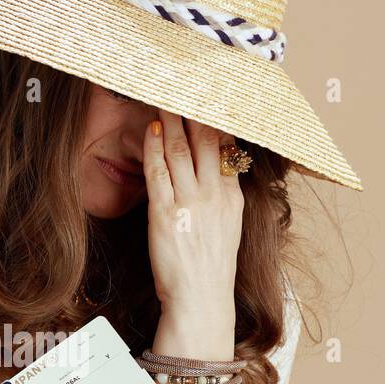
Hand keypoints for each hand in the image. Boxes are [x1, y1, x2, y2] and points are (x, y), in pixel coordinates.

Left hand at [142, 109, 243, 320]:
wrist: (200, 300)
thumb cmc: (209, 268)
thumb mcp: (228, 227)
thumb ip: (224, 196)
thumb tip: (219, 171)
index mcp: (232, 197)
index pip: (227, 147)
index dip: (217, 117)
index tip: (210, 95)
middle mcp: (214, 195)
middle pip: (206, 139)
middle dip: (194, 108)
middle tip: (184, 82)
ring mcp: (190, 203)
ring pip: (181, 149)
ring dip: (172, 119)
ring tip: (164, 96)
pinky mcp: (165, 214)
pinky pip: (158, 171)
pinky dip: (154, 147)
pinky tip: (152, 130)